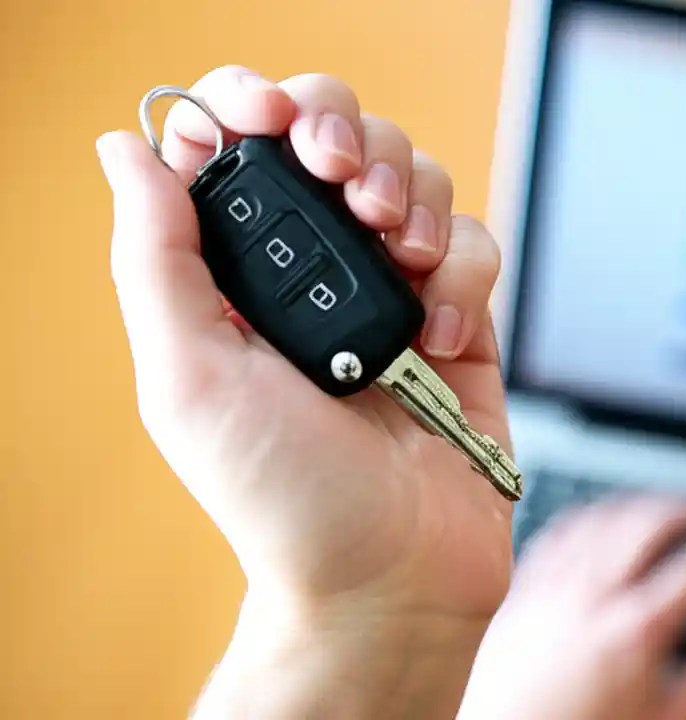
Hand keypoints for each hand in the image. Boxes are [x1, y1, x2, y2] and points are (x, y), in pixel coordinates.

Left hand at [99, 66, 510, 717]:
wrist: (393, 576)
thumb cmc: (285, 501)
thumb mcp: (189, 378)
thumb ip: (156, 256)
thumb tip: (127, 148)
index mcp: (235, 273)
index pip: (237, 143)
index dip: (255, 105)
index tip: (272, 120)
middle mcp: (314, 270)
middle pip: (339, 133)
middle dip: (349, 139)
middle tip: (348, 186)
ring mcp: (392, 291)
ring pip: (417, 175)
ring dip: (414, 201)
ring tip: (401, 265)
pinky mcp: (461, 317)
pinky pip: (475, 245)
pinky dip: (463, 279)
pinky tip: (438, 340)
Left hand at [459, 496, 685, 719]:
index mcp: (637, 631)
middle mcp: (594, 598)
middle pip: (651, 523)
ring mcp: (554, 587)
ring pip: (604, 517)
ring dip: (641, 504)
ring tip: (664, 509)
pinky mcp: (523, 590)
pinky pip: (559, 531)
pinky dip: (591, 515)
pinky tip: (604, 519)